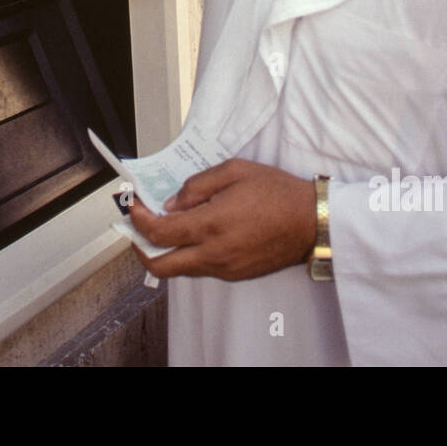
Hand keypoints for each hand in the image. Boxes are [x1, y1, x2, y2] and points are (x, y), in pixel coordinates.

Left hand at [128, 159, 317, 281]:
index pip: (158, 233)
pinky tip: (195, 235)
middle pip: (160, 266)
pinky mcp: (235, 274)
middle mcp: (214, 253)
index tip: (134, 207)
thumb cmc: (278, 193)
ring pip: (180, 269)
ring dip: (166, 252)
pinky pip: (201, 269)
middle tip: (138, 228)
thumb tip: (171, 202)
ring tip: (167, 227)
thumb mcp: (235, 171)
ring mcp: (224, 268)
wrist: (312, 222)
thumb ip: (197, 185)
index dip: (138, 220)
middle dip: (140, 247)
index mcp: (211, 225)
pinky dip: (189, 254)